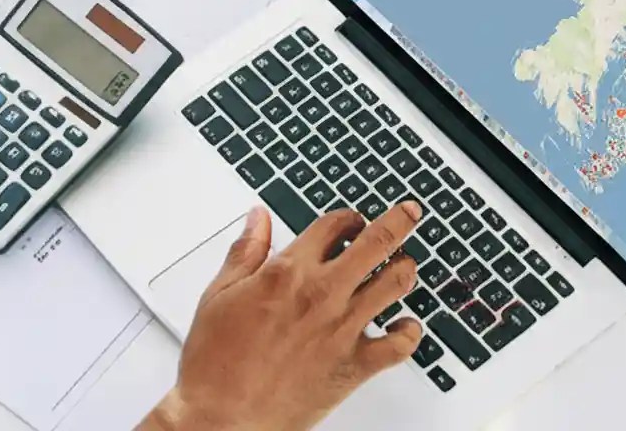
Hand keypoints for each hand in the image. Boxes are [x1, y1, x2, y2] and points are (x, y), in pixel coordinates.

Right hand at [140, 201, 424, 430]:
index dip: (348, 217)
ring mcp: (343, 329)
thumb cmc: (215, 362)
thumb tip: (258, 218)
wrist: (222, 416)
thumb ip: (245, 251)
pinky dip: (410, 331)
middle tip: (407, 214)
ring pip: (396, 283)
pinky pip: (400, 344)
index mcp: (287, 272)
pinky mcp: (355, 366)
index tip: (351, 221)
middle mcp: (321, 294)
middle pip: (378, 242)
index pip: (334, 225)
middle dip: (399, 221)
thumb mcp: (219, 294)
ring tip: (404, 265)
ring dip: (405, 267)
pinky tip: (404, 324)